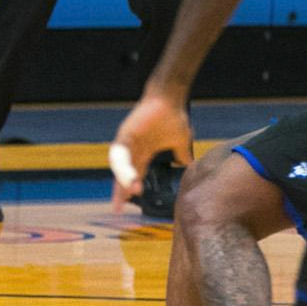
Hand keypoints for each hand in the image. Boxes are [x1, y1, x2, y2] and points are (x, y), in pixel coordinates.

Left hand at [110, 95, 192, 210]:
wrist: (169, 97)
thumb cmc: (173, 116)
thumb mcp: (180, 142)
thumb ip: (182, 156)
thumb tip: (189, 169)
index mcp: (143, 152)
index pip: (134, 174)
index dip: (130, 189)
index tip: (126, 206)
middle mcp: (133, 148)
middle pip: (123, 173)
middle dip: (120, 190)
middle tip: (117, 208)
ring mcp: (128, 141)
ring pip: (121, 165)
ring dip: (125, 180)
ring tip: (130, 194)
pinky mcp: (126, 133)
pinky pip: (122, 152)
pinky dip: (124, 165)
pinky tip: (128, 178)